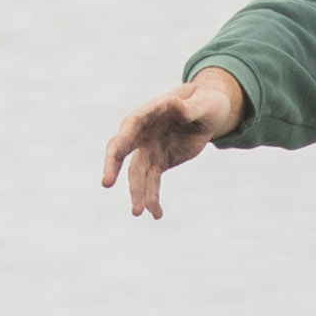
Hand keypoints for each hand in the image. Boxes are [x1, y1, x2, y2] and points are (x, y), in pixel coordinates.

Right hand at [96, 65, 247, 216]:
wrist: (209, 113)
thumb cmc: (206, 101)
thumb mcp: (204, 102)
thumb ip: (189, 107)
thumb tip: (173, 104)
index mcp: (151, 112)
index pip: (132, 125)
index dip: (124, 139)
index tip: (117, 152)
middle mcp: (143, 132)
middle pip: (121, 149)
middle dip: (113, 166)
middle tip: (106, 183)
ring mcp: (149, 149)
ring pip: (137, 173)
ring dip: (137, 192)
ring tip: (138, 212)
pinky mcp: (159, 163)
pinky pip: (152, 183)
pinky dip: (153, 199)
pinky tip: (156, 214)